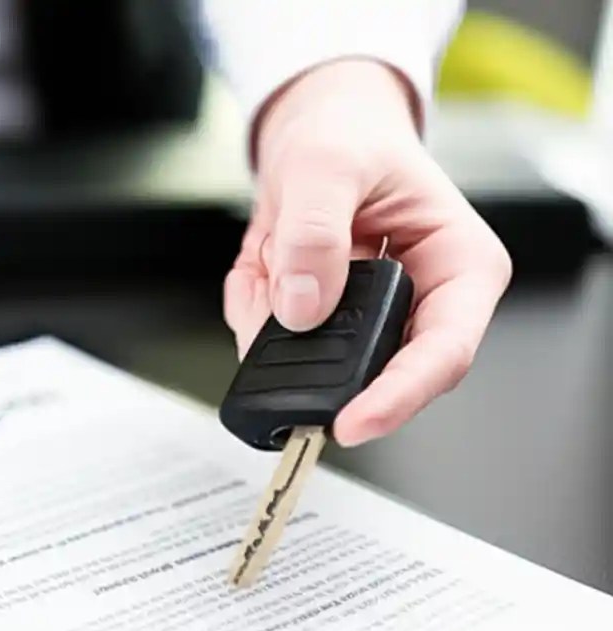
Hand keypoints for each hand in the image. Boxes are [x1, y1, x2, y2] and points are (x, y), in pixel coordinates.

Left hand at [224, 59, 511, 445]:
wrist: (318, 125)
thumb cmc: (349, 134)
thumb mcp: (327, 164)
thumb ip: (315, 230)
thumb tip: (304, 303)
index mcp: (460, 267)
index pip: (442, 355)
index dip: (397, 398)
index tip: (350, 422)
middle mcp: (422, 302)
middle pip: (370, 370)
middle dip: (307, 342)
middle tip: (273, 284)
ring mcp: (369, 319)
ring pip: (309, 359)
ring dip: (270, 314)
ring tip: (271, 249)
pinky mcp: (323, 324)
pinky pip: (272, 339)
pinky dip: (253, 299)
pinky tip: (264, 257)